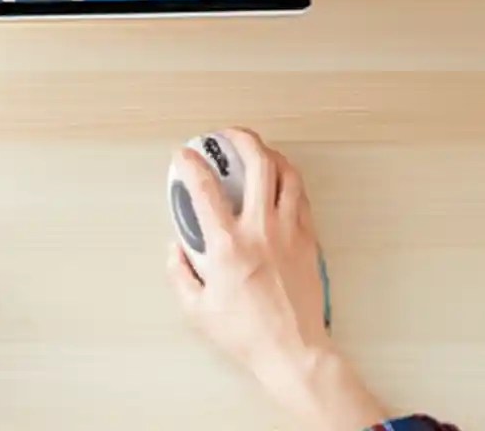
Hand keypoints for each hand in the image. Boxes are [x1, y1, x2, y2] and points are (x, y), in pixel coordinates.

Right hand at [166, 129, 386, 429]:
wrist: (293, 350)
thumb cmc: (247, 333)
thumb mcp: (196, 309)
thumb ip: (179, 273)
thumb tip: (176, 249)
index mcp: (228, 245)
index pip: (204, 188)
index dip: (191, 163)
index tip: (184, 154)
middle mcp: (261, 231)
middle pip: (257, 164)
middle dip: (241, 139)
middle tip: (228, 135)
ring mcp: (289, 232)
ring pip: (286, 174)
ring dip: (270, 154)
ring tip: (258, 150)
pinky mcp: (309, 240)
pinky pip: (301, 197)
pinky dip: (289, 180)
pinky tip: (280, 181)